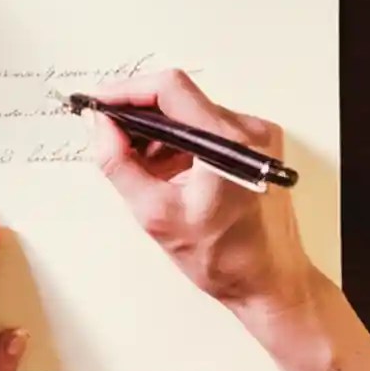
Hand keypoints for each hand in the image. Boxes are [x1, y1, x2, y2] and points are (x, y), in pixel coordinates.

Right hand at [85, 70, 315, 312]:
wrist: (269, 282)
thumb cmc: (224, 257)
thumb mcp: (156, 214)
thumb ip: (119, 164)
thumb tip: (100, 128)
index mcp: (228, 142)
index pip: (169, 89)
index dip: (127, 91)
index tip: (100, 104)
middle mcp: (249, 130)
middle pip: (179, 98)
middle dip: (138, 116)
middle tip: (109, 137)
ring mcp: (256, 136)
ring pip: (190, 113)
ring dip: (157, 133)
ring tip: (139, 166)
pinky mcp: (254, 146)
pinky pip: (205, 128)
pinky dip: (178, 143)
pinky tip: (164, 171)